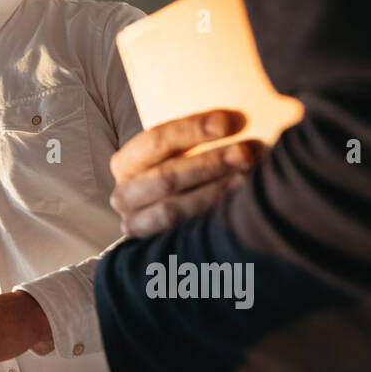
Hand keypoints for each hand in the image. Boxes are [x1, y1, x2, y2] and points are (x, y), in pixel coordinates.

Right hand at [109, 109, 262, 238]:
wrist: (170, 215)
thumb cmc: (182, 171)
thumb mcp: (178, 152)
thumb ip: (194, 139)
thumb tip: (234, 121)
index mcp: (125, 163)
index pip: (155, 141)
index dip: (190, 130)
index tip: (227, 122)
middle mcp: (124, 196)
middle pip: (165, 177)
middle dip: (208, 164)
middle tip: (245, 152)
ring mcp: (137, 226)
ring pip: (173, 210)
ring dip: (213, 192)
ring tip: (246, 178)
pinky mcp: (153, 250)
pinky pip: (183, 235)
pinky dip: (211, 219)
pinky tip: (238, 207)